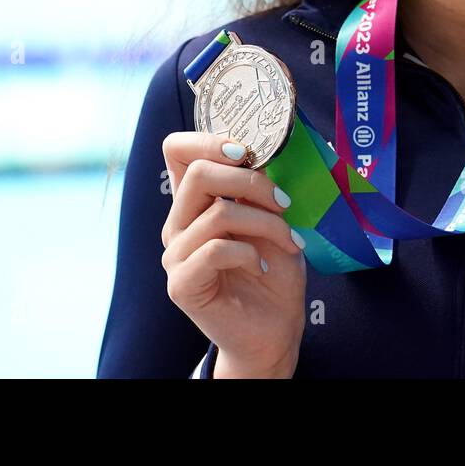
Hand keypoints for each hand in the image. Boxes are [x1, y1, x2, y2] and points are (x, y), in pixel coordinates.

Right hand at [161, 131, 306, 376]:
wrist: (274, 326)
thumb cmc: (274, 266)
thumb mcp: (274, 215)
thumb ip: (260, 183)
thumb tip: (271, 146)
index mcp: (196, 200)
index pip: (178, 150)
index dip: (210, 139)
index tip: (249, 152)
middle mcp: (179, 223)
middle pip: (199, 173)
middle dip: (252, 181)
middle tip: (284, 201)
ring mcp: (176, 254)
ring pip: (217, 212)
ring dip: (265, 222)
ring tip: (288, 239)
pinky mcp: (182, 284)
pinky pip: (215, 249)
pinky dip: (249, 253)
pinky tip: (263, 265)